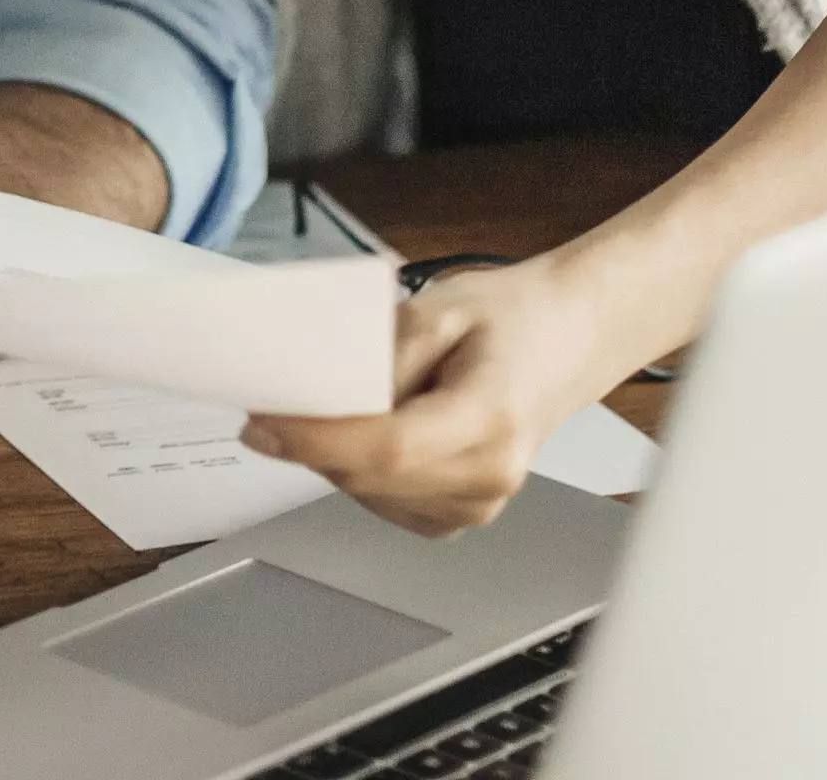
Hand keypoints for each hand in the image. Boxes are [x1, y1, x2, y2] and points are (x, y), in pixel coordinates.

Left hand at [237, 256, 627, 536]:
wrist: (564, 342)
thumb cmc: (510, 318)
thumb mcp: (438, 309)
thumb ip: (378, 356)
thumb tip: (318, 395)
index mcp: (492, 419)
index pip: (389, 448)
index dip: (317, 440)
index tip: (262, 423)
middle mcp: (488, 477)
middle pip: (370, 477)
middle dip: (310, 444)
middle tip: (274, 402)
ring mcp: (477, 505)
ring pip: (368, 495)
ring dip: (333, 456)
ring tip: (339, 405)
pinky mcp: (460, 517)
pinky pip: (384, 502)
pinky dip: (359, 470)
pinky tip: (367, 432)